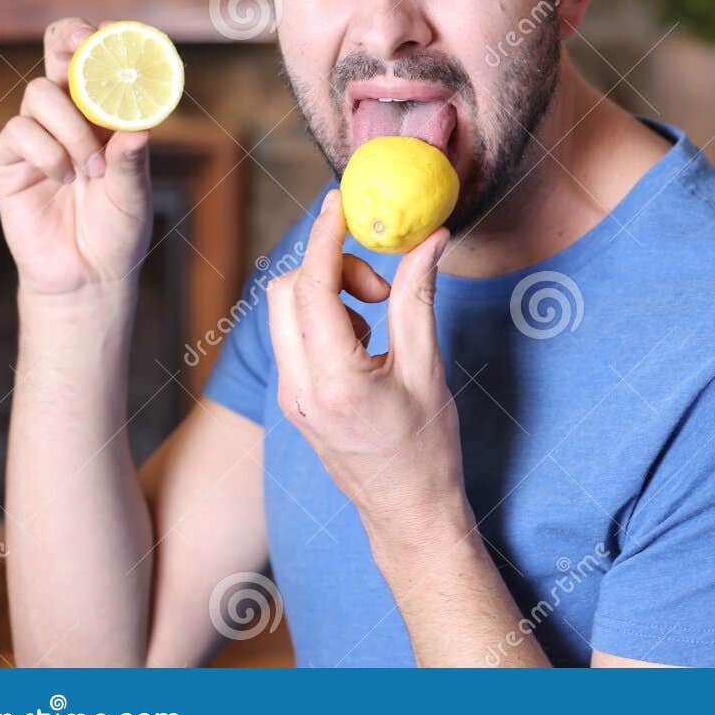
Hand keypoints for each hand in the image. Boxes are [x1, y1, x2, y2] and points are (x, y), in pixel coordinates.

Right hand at [0, 19, 151, 300]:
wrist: (87, 274)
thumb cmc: (118, 231)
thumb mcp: (135, 196)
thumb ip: (132, 164)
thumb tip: (138, 132)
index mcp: (110, 117)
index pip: (102, 64)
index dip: (106, 41)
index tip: (117, 32)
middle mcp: (74, 117)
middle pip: (59, 56)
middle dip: (69, 43)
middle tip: (81, 49)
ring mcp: (40, 134)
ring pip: (41, 94)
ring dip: (70, 128)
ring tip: (90, 171)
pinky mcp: (12, 158)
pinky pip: (19, 132)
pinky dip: (46, 152)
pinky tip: (63, 179)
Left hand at [267, 190, 464, 540]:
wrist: (407, 513)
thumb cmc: (427, 448)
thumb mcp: (429, 369)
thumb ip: (418, 298)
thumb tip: (430, 239)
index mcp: (335, 381)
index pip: (312, 287)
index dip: (324, 236)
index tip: (340, 202)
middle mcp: (299, 389)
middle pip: (286, 290)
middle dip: (329, 267)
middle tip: (379, 285)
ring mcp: (290, 396)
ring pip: (284, 310)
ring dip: (327, 293)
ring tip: (378, 318)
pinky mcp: (293, 399)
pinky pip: (293, 335)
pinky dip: (325, 317)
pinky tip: (366, 342)